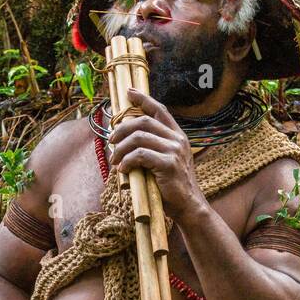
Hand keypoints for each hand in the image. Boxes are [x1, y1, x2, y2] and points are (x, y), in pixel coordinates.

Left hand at [107, 88, 208, 222]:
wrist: (188, 206)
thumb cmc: (172, 186)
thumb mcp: (166, 161)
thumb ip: (153, 148)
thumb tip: (126, 139)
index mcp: (178, 136)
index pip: (159, 110)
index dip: (143, 99)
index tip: (128, 93)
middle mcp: (178, 139)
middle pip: (144, 121)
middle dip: (122, 128)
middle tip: (111, 140)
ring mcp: (174, 151)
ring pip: (139, 138)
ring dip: (120, 148)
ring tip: (114, 160)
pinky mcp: (168, 164)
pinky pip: (140, 155)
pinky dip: (126, 161)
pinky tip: (122, 170)